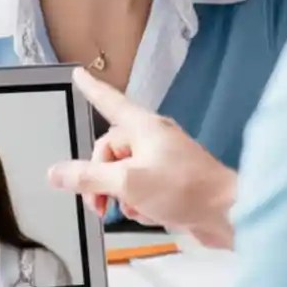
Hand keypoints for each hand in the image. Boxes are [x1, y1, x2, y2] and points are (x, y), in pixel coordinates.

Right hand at [47, 69, 238, 248]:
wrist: (228, 212)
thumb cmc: (187, 188)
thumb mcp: (127, 183)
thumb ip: (89, 177)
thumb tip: (57, 173)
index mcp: (143, 127)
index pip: (109, 100)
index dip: (91, 88)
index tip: (79, 74)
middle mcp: (152, 139)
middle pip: (109, 150)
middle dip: (99, 178)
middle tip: (100, 203)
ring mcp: (162, 160)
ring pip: (122, 173)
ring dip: (120, 195)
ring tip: (132, 208)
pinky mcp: (171, 181)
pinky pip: (139, 188)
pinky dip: (138, 202)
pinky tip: (148, 213)